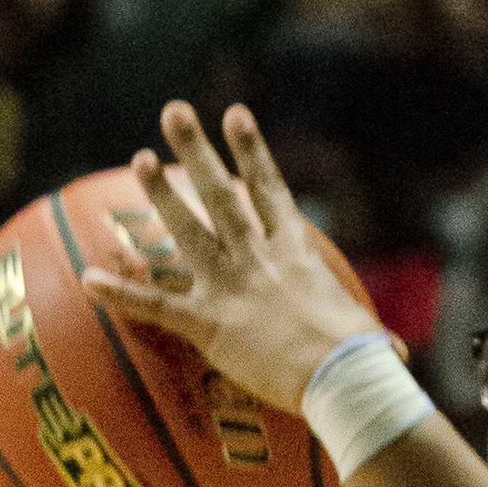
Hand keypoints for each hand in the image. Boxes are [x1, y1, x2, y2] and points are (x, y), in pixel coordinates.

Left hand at [78, 104, 382, 411]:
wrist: (342, 375)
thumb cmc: (364, 363)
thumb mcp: (371, 340)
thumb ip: (373, 341)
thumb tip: (397, 357)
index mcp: (295, 253)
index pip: (269, 191)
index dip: (250, 151)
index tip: (234, 115)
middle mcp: (258, 258)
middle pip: (221, 193)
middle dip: (196, 149)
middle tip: (172, 112)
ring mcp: (231, 286)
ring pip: (187, 230)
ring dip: (161, 193)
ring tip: (140, 159)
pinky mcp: (210, 323)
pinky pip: (156, 306)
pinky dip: (121, 295)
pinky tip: (90, 280)